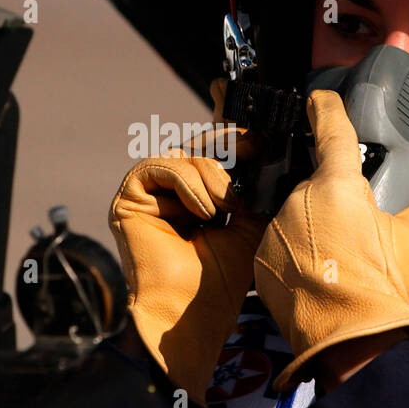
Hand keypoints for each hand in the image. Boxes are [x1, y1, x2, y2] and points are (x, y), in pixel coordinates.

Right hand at [108, 80, 267, 406]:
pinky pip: (161, 165)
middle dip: (229, 140)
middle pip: (202, 143)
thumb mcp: (258, 219)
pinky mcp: (131, 199)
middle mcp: (180, 191)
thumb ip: (262, 183)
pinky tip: (205, 212)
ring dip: (214, 176)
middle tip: (253, 145)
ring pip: (185, 153)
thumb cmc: (230, 280)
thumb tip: (278, 145)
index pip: (217, 146)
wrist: (201, 318)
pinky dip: (188, 183)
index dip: (227, 119)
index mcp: (210, 194)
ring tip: (229, 208)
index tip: (233, 89)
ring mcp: (153, 195)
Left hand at [255, 90, 408, 390]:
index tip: (319, 98)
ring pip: (297, 225)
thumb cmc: (380, 285)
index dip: (328, 111)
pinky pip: (281, 254)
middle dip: (335, 213)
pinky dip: (298, 266)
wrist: (350, 339)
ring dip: (315, 241)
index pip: (333, 134)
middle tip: (358, 244)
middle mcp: (299, 202)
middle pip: (318, 194)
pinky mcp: (262, 264)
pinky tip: (320, 286)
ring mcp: (276, 232)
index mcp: (337, 186)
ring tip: (341, 271)